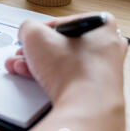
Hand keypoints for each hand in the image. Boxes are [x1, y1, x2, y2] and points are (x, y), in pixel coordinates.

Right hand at [5, 12, 128, 103]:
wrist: (85, 107)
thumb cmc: (72, 70)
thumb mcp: (36, 35)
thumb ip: (27, 27)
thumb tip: (26, 33)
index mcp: (101, 26)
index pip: (61, 23)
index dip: (39, 31)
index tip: (30, 38)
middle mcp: (107, 47)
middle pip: (60, 45)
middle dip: (35, 51)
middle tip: (24, 55)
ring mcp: (103, 70)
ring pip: (62, 63)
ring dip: (37, 65)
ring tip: (22, 68)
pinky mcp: (95, 89)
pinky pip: (68, 79)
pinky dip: (50, 79)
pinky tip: (35, 80)